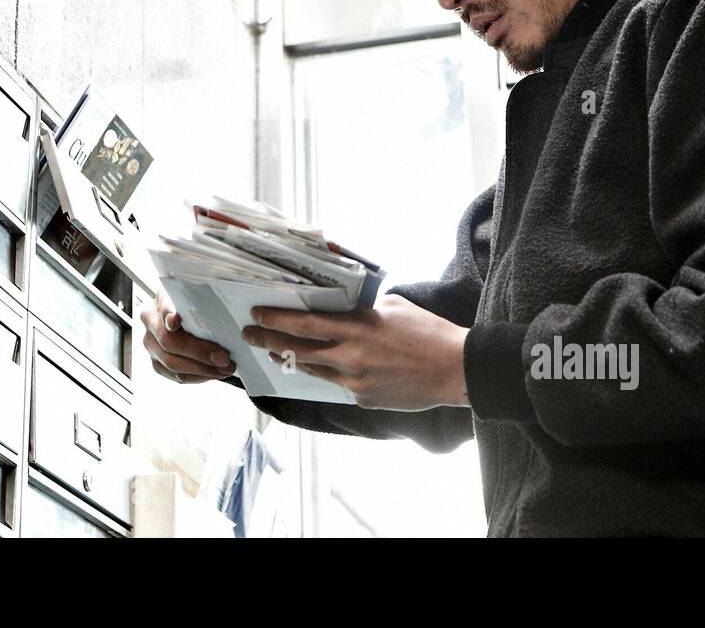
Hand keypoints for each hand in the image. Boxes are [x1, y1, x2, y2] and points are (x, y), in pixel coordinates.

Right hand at [141, 287, 238, 384]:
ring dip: (202, 369)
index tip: (175, 320)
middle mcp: (151, 322)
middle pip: (169, 341)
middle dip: (199, 352)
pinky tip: (214, 372)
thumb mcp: (204, 299)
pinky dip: (198, 376)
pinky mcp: (158, 363)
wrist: (193, 319)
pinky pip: (176, 376)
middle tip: (223, 357)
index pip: (163, 307)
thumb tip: (220, 316)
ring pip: (172, 363)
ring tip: (224, 368)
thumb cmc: (200, 308)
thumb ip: (206, 303)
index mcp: (161, 300)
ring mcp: (151, 344)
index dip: (168, 314)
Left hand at [241, 292, 469, 410]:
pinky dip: (326, 372)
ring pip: (312, 369)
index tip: (257, 313)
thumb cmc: (427, 332)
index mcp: (358, 327)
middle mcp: (351, 355)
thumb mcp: (392, 307)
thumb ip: (362, 309)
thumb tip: (342, 307)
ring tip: (274, 350)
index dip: (277, 319)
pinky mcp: (363, 397)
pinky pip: (336, 383)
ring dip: (290, 359)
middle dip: (269, 340)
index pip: (305, 322)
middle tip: (250, 334)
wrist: (454, 370)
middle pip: (298, 349)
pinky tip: (318, 366)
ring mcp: (355, 380)